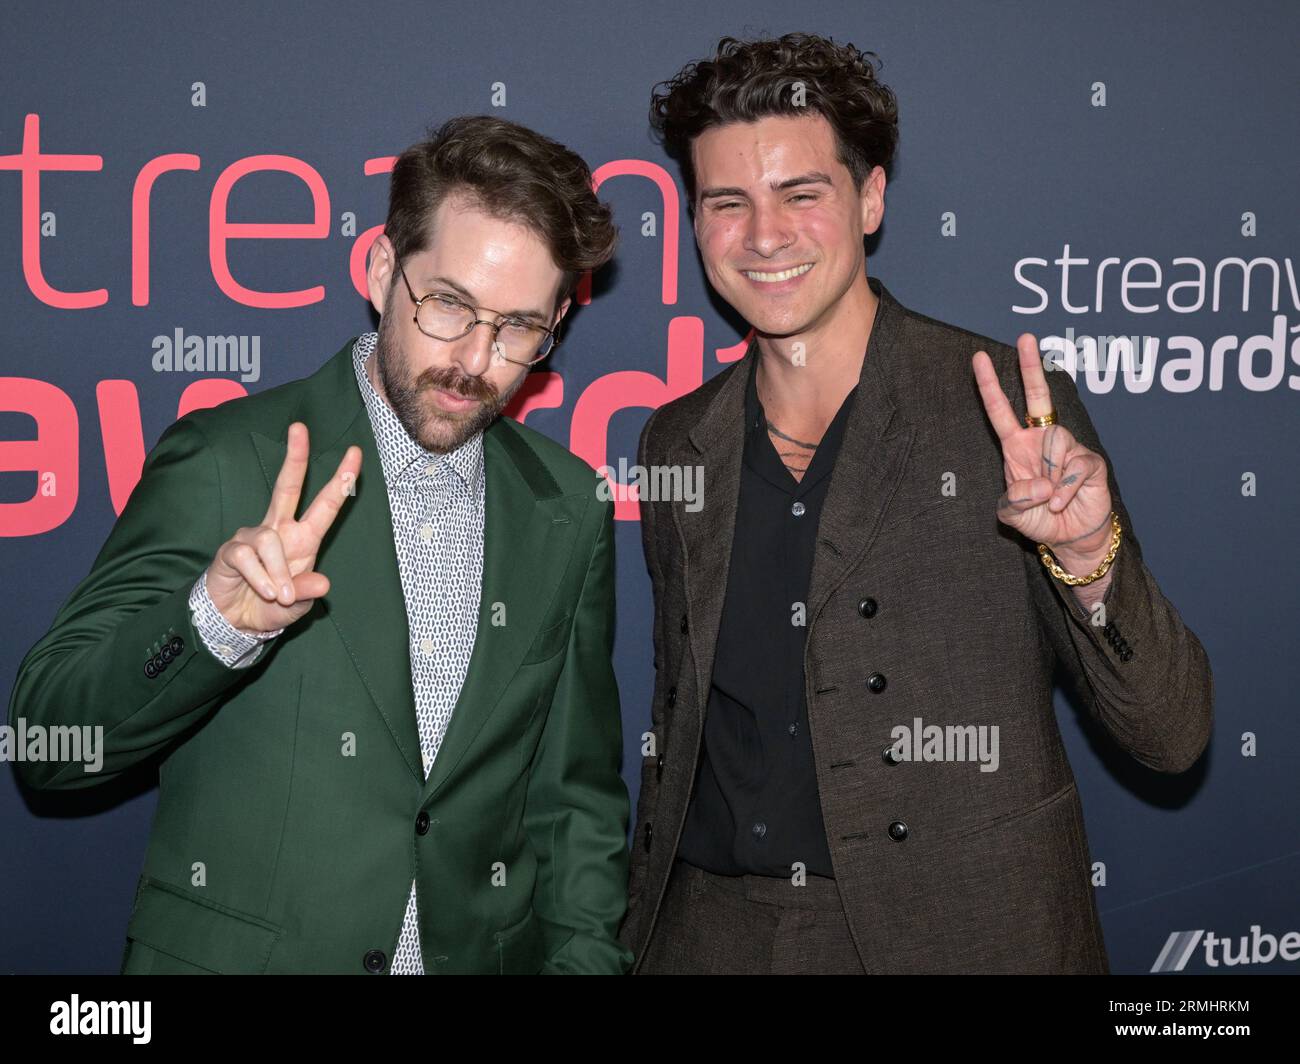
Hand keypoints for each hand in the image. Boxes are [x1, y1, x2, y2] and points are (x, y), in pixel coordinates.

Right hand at [205, 422, 361, 632]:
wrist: (235, 620)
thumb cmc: (271, 605)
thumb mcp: (296, 606)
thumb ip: (306, 594)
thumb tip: (322, 584)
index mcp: (303, 539)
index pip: (325, 505)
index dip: (341, 482)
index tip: (356, 454)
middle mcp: (279, 530)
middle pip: (287, 486)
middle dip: (295, 457)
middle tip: (300, 428)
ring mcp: (254, 536)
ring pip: (270, 542)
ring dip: (277, 574)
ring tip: (278, 596)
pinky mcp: (232, 549)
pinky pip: (248, 558)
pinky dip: (259, 578)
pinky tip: (261, 591)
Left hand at [972, 335, 1112, 568]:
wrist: (1069, 539)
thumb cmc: (1039, 519)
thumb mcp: (1013, 514)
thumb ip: (1016, 500)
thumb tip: (1042, 483)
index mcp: (1017, 447)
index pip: (1000, 411)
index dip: (990, 386)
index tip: (979, 359)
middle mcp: (1041, 441)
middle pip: (1037, 396)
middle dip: (1030, 366)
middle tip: (1025, 337)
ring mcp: (1067, 448)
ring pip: (1057, 441)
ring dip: (1050, 474)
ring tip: (1050, 498)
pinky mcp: (1089, 462)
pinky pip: (1075, 467)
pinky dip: (1065, 489)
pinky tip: (1062, 502)